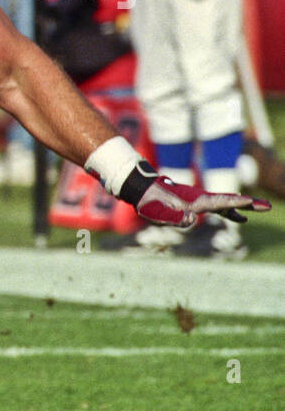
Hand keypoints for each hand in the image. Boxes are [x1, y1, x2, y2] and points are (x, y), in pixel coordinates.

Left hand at [121, 162, 269, 226]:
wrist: (142, 190)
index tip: (250, 201)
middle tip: (268, 205)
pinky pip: (218, 207)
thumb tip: (192, 220)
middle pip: (229, 201)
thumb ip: (174, 218)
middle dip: (249, 203)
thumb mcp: (158, 213)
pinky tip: (240, 217)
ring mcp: (200, 200)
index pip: (219, 202)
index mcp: (194, 201)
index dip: (234, 202)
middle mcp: (200, 199)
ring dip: (244, 206)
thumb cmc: (149, 202)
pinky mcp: (196, 203)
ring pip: (226, 203)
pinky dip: (231, 210)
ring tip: (262, 208)